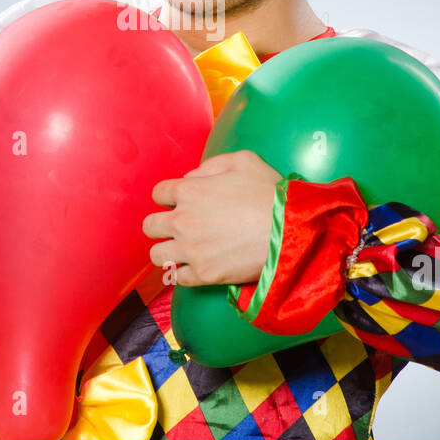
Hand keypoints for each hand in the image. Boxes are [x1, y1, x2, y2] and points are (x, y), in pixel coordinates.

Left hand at [143, 150, 281, 286]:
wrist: (290, 231)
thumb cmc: (270, 193)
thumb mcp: (244, 161)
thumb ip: (211, 165)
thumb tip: (191, 177)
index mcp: (189, 191)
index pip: (158, 193)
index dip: (168, 197)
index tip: (179, 202)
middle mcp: (182, 220)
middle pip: (150, 226)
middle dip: (161, 225)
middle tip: (179, 227)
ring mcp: (190, 250)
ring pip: (157, 255)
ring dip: (167, 251)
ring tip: (182, 251)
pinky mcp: (203, 274)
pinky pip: (178, 278)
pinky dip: (184, 273)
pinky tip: (195, 267)